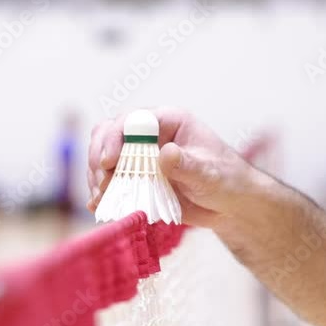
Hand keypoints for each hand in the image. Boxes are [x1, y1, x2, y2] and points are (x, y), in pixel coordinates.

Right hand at [87, 107, 260, 229]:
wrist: (229, 205)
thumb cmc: (227, 180)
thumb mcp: (210, 173)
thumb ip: (188, 164)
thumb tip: (165, 152)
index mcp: (169, 121)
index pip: (132, 119)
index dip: (116, 136)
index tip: (109, 161)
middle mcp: (150, 134)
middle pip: (109, 133)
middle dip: (99, 156)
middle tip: (102, 183)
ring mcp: (139, 156)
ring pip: (103, 155)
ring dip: (96, 175)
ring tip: (101, 198)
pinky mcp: (135, 177)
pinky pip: (109, 179)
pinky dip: (100, 191)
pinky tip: (98, 205)